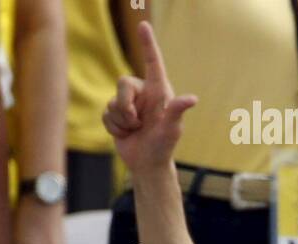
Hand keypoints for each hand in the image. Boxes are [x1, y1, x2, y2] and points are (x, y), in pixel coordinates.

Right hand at [103, 21, 196, 175]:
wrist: (147, 164)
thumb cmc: (163, 147)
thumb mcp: (172, 130)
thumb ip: (177, 111)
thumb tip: (192, 99)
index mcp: (157, 90)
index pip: (152, 62)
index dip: (147, 44)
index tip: (143, 25)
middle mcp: (142, 93)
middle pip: (123, 83)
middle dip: (125, 106)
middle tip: (137, 122)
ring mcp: (128, 104)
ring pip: (112, 103)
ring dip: (122, 122)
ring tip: (134, 131)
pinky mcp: (116, 115)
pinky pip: (105, 115)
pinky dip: (114, 128)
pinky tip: (125, 134)